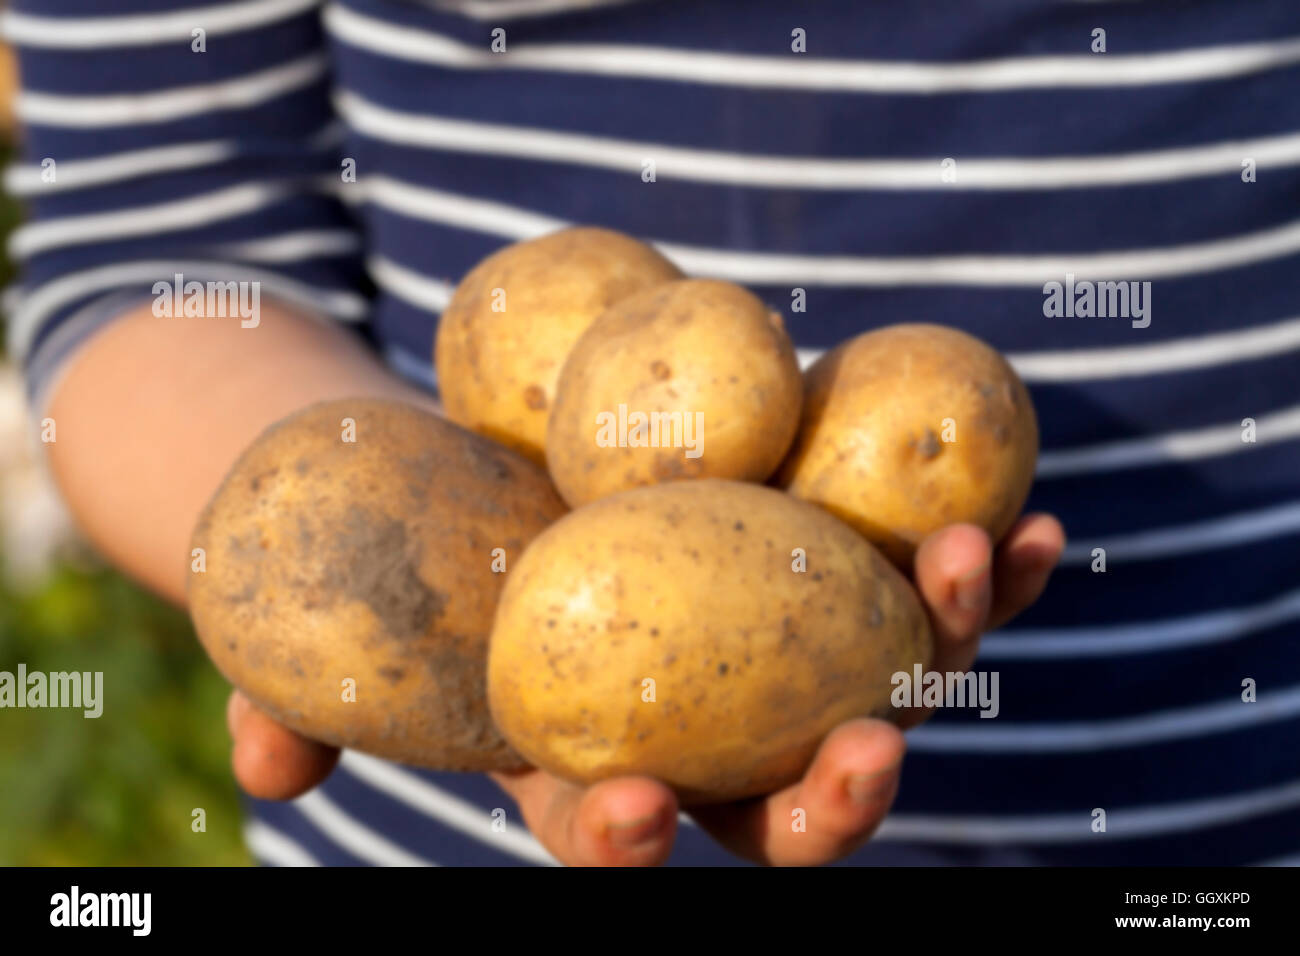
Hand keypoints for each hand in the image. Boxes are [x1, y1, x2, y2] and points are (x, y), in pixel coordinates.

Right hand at [224, 513, 1064, 864]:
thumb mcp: (322, 630)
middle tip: (869, 757)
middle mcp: (697, 722)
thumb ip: (291, 704)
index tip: (630, 810)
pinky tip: (1027, 526)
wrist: (468, 463)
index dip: (623, 838)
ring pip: (874, 684)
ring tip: (981, 569)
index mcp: (587, 757)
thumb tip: (267, 767)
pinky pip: (905, 577)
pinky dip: (973, 567)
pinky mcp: (811, 563)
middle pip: (781, 798)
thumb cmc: (390, 558)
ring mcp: (766, 647)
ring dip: (942, 647)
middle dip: (833, 800)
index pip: (610, 828)